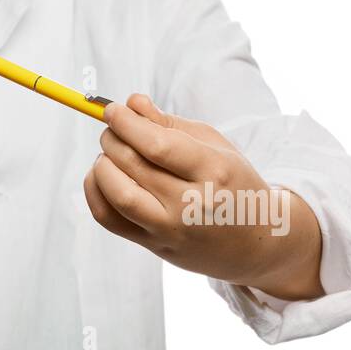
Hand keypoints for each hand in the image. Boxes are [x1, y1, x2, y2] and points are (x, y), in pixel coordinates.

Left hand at [83, 93, 322, 299]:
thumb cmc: (233, 184)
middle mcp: (192, 204)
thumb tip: (131, 103)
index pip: (157, 145)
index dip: (126, 123)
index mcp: (213, 171)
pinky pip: (108, 219)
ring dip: (102, 165)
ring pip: (117, 194)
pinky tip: (103, 176)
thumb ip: (170, 124)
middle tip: (112, 128)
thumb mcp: (214, 146)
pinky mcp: (155, 246)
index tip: (112, 109)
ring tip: (109, 154)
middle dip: (112, 138)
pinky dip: (95, 191)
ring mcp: (171, 230)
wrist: (255, 244)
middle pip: (133, 165)